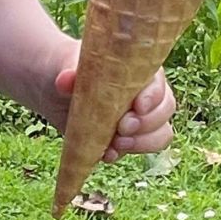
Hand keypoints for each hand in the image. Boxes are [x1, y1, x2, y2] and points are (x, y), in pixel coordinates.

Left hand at [48, 61, 176, 163]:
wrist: (55, 89)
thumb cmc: (68, 67)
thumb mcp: (66, 65)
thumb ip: (70, 73)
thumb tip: (65, 80)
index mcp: (139, 69)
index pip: (158, 81)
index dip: (153, 96)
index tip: (138, 106)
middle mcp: (146, 92)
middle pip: (166, 108)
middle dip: (148, 122)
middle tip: (123, 127)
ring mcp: (140, 117)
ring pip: (161, 133)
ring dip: (143, 142)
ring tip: (117, 144)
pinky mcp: (128, 137)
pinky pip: (140, 149)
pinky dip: (126, 153)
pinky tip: (107, 154)